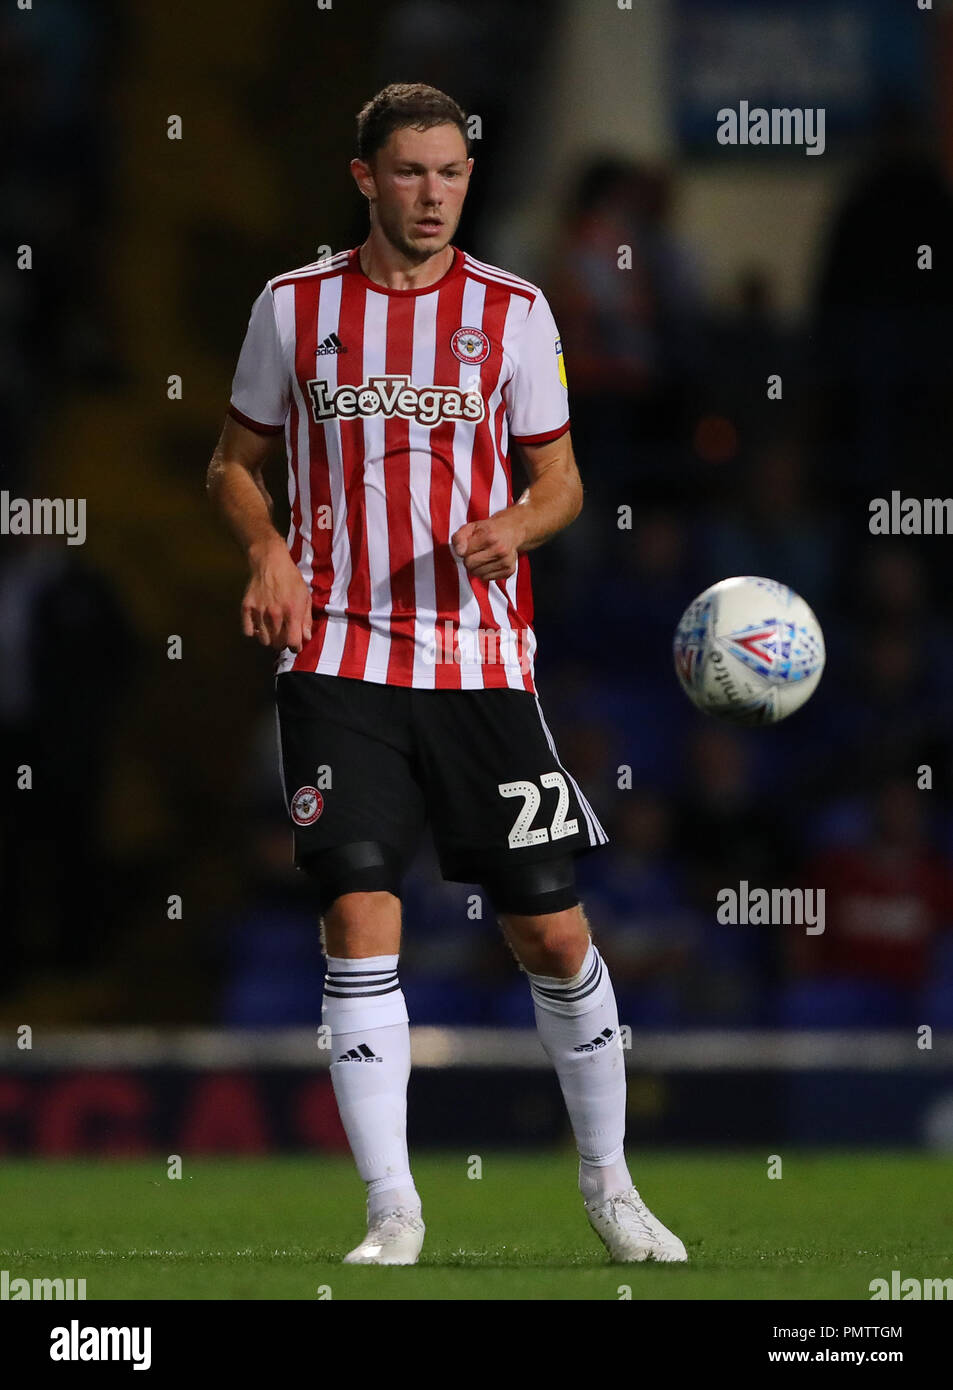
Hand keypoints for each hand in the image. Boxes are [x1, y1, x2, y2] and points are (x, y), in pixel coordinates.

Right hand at [242, 537, 312, 651]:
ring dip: (269, 639)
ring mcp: (259, 611)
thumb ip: (306, 619)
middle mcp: (275, 614)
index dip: (295, 647)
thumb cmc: (291, 579)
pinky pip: (247, 631)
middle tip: (284, 637)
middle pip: (277, 643)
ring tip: (272, 631)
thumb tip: (305, 638)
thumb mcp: (305, 596)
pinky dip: (253, 632)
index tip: (295, 645)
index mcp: (292, 611)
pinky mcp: (246, 607)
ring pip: (263, 640)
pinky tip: (259, 626)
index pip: (292, 642)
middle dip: (283, 643)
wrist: (270, 562)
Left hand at [451, 510, 525, 581]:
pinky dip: (485, 572)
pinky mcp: (509, 571)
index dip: (463, 551)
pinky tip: (490, 562)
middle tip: (475, 552)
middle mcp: (500, 550)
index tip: (469, 545)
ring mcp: (506, 561)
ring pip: (478, 574)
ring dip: (476, 567)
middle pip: (470, 566)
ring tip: (483, 557)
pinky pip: (486, 578)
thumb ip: (459, 537)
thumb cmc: (488, 530)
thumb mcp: (471, 527)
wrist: (510, 531)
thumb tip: (459, 552)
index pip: (464, 554)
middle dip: (469, 560)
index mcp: (489, 537)